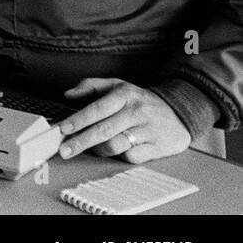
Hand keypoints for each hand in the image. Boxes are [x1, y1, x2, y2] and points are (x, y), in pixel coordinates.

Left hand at [56, 78, 191, 162]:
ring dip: (98, 150)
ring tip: (91, 149)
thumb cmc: (139, 100)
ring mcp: (148, 130)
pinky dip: (120, 156)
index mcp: (125, 94)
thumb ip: (90, 86)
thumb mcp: (117, 85)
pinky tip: (117, 151)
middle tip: (64, 151)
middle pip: (104, 130)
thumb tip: (68, 94)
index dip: (78, 120)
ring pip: (116, 145)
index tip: (62, 129)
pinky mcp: (158, 147)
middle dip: (81, 142)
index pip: (97, 108)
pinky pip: (132, 157)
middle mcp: (137, 111)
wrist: (180, 111)